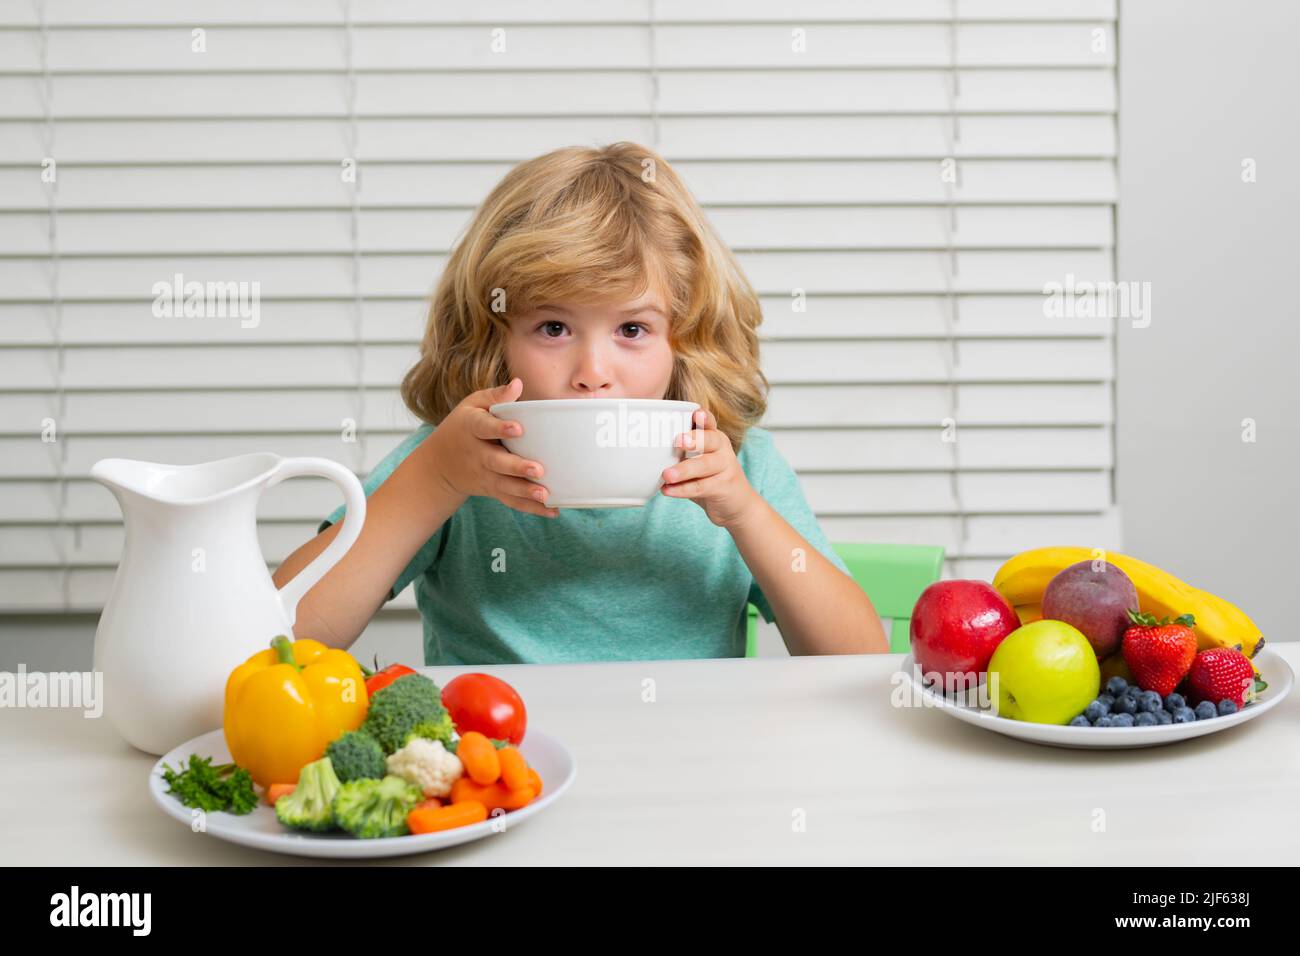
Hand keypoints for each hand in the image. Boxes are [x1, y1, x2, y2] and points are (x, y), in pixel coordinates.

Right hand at [428, 377, 558, 517]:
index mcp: (471, 428)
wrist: (441, 463)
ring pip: (505, 486)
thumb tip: (518, 384)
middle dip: (516, 467)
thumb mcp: (473, 405)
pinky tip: (552, 510)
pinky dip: (531, 509)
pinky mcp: (493, 490)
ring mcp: (485, 475)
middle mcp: (477, 454)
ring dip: (525, 492)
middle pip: (496, 462)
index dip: (500, 428)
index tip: (518, 428)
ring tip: (545, 495)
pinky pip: (511, 501)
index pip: (484, 427)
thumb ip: (495, 396)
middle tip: (538, 469)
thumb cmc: (464, 426)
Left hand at [659, 408, 759, 528]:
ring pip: (704, 466)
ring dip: (684, 470)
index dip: (704, 417)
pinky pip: (701, 487)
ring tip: (666, 475)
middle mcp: (722, 449)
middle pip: (710, 440)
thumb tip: (645, 449)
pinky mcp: (723, 487)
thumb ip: (680, 452)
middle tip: (678, 441)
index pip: (709, 423)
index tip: (695, 413)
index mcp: (714, 438)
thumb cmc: (709, 477)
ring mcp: (725, 468)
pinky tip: (667, 490)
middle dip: (695, 439)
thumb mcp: (697, 459)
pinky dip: (682, 489)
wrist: (735, 504)